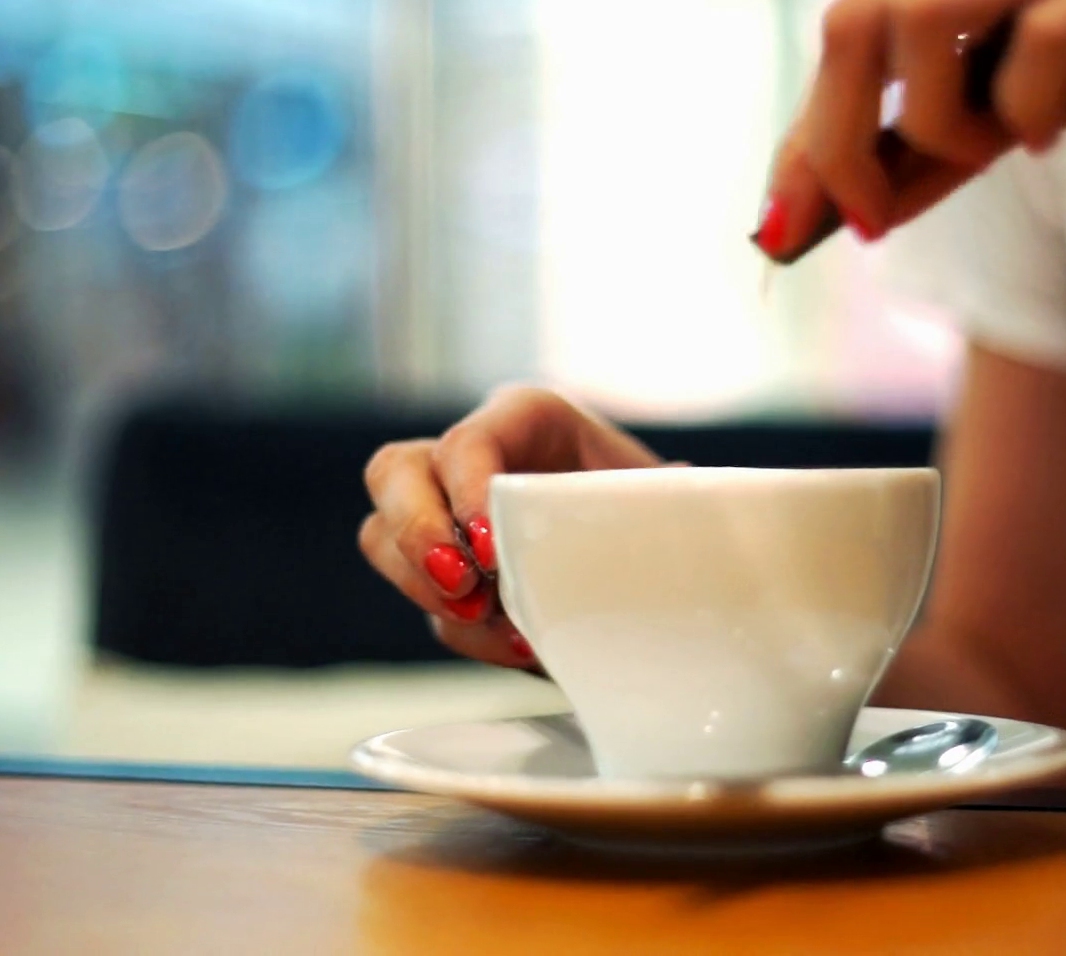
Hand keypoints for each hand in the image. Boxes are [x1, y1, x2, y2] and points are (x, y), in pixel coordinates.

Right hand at [358, 386, 663, 666]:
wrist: (661, 561)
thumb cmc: (659, 508)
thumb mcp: (661, 491)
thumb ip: (663, 491)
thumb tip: (682, 482)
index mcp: (524, 420)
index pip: (468, 440)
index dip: (466, 488)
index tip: (493, 545)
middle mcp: (470, 459)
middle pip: (393, 474)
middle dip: (416, 533)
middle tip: (463, 584)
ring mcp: (445, 516)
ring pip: (382, 536)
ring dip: (420, 585)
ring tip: (482, 616)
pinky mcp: (446, 578)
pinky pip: (424, 605)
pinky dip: (464, 632)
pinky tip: (516, 645)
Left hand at [756, 0, 1065, 256]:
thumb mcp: (1027, 94)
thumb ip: (938, 142)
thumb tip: (842, 215)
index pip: (850, 26)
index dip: (806, 135)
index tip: (783, 228)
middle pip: (857, 19)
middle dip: (836, 140)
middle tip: (866, 222)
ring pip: (925, 20)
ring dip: (934, 121)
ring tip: (990, 151)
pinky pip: (1041, 42)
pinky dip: (1026, 109)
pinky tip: (1049, 136)